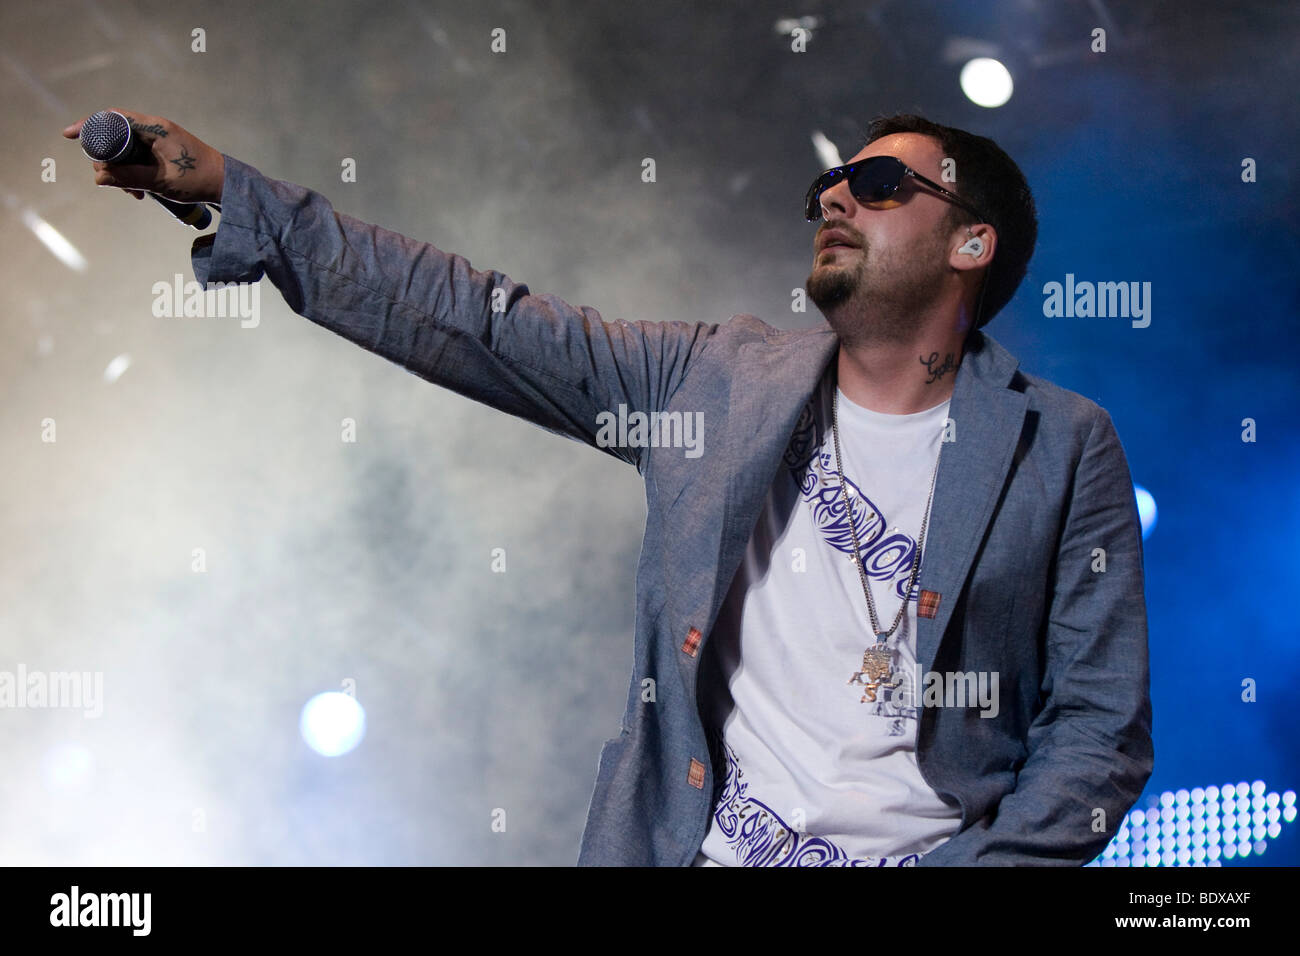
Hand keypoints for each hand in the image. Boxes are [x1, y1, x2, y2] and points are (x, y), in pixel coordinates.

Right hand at [62, 109, 224, 204]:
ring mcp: (158, 139)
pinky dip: (133, 173)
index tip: (68, 136)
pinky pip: (137, 158)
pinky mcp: (162, 151)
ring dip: (122, 171)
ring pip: (125, 151)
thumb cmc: (198, 180)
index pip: (113, 118)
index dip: (88, 125)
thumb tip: (98, 177)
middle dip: (108, 161)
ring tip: (135, 193)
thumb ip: (128, 178)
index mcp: (155, 128)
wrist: (226, 185)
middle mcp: (155, 129)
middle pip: (115, 137)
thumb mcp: (160, 182)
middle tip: (113, 183)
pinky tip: (141, 192)